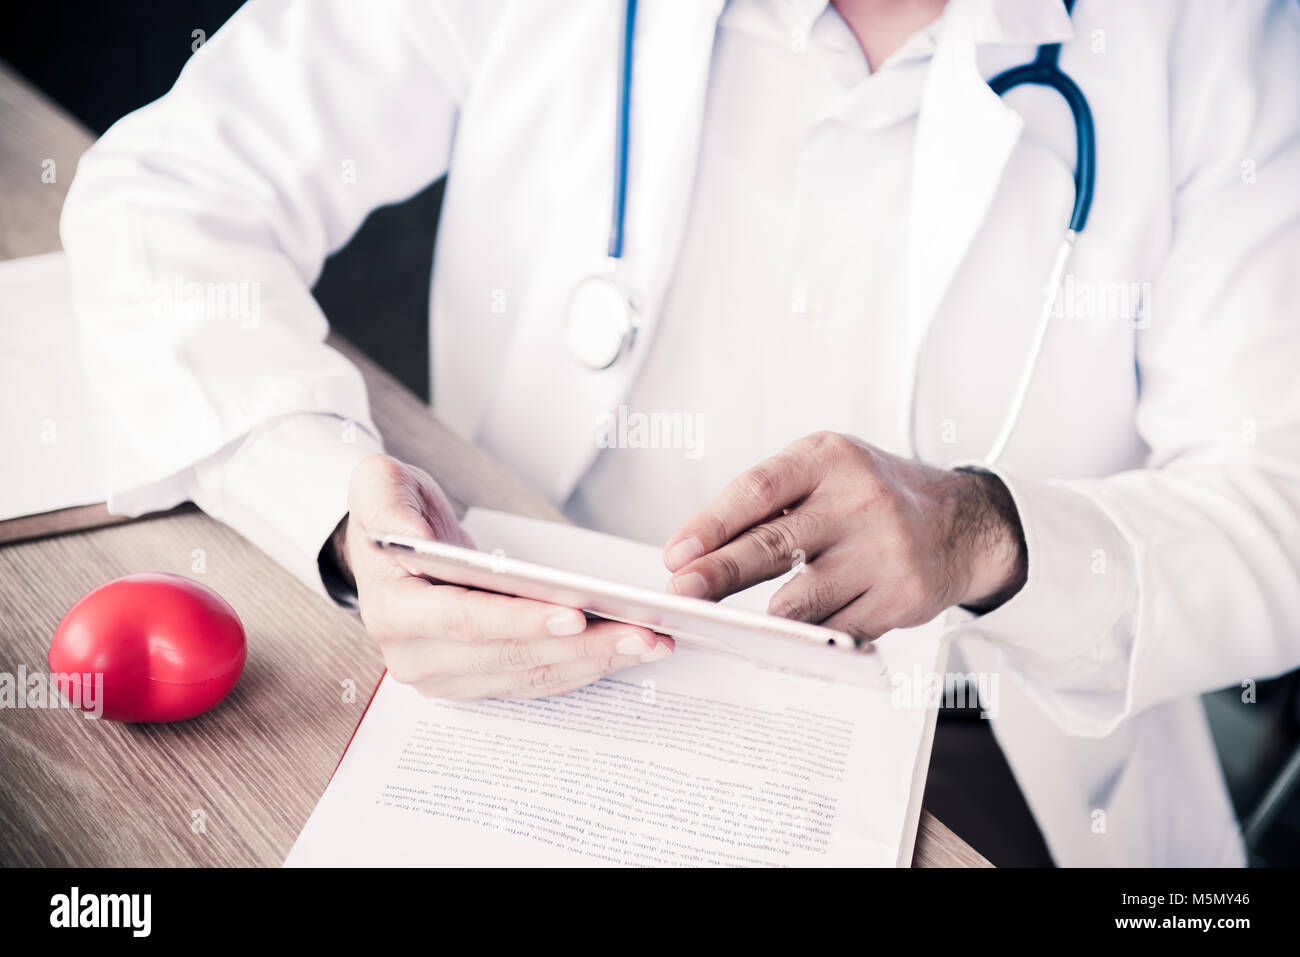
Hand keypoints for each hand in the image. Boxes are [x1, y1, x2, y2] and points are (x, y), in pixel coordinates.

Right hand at [336, 454, 672, 699]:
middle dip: (581, 645)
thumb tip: (409, 538)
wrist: (396, 551)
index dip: (520, 619)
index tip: (576, 613)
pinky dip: (585, 667)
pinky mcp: (476, 685)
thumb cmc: (395, 512)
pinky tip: (628, 650)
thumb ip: (386, 503)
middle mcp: (415, 657)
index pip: (463, 620)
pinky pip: (537, 681)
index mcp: (392, 610)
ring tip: (651, 641)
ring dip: (595, 662)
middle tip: (642, 631)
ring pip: (531, 675)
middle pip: (510, 656)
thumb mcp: (379, 485)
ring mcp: (446, 678)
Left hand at [661, 432, 1025, 641]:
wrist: (965, 524)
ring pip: (799, 599)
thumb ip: (769, 502)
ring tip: (744, 621)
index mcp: (830, 459)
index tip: (676, 554)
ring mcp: (885, 551)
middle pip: (773, 544)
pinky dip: (807, 635)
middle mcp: (860, 499)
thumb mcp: (826, 471)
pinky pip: (833, 630)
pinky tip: (796, 634)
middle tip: (680, 593)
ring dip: (764, 616)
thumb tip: (695, 555)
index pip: (758, 490)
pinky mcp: (902, 597)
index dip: (711, 524)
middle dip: (717, 574)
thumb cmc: (873, 496)